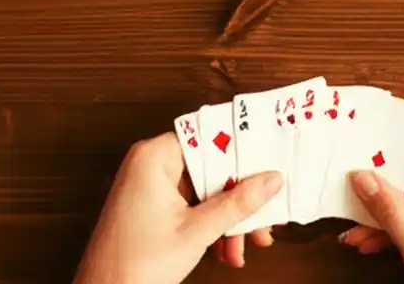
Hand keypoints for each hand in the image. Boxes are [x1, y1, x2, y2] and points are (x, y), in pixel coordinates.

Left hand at [75, 133, 283, 283]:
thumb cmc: (133, 265)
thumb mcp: (197, 231)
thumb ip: (237, 203)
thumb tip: (270, 180)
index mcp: (154, 157)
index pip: (210, 138)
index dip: (241, 152)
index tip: (268, 162)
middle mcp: (150, 164)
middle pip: (211, 168)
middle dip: (238, 198)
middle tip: (263, 216)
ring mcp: (150, 185)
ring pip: (205, 190)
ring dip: (227, 218)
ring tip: (242, 245)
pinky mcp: (152, 205)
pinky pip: (191, 204)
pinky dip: (210, 225)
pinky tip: (225, 249)